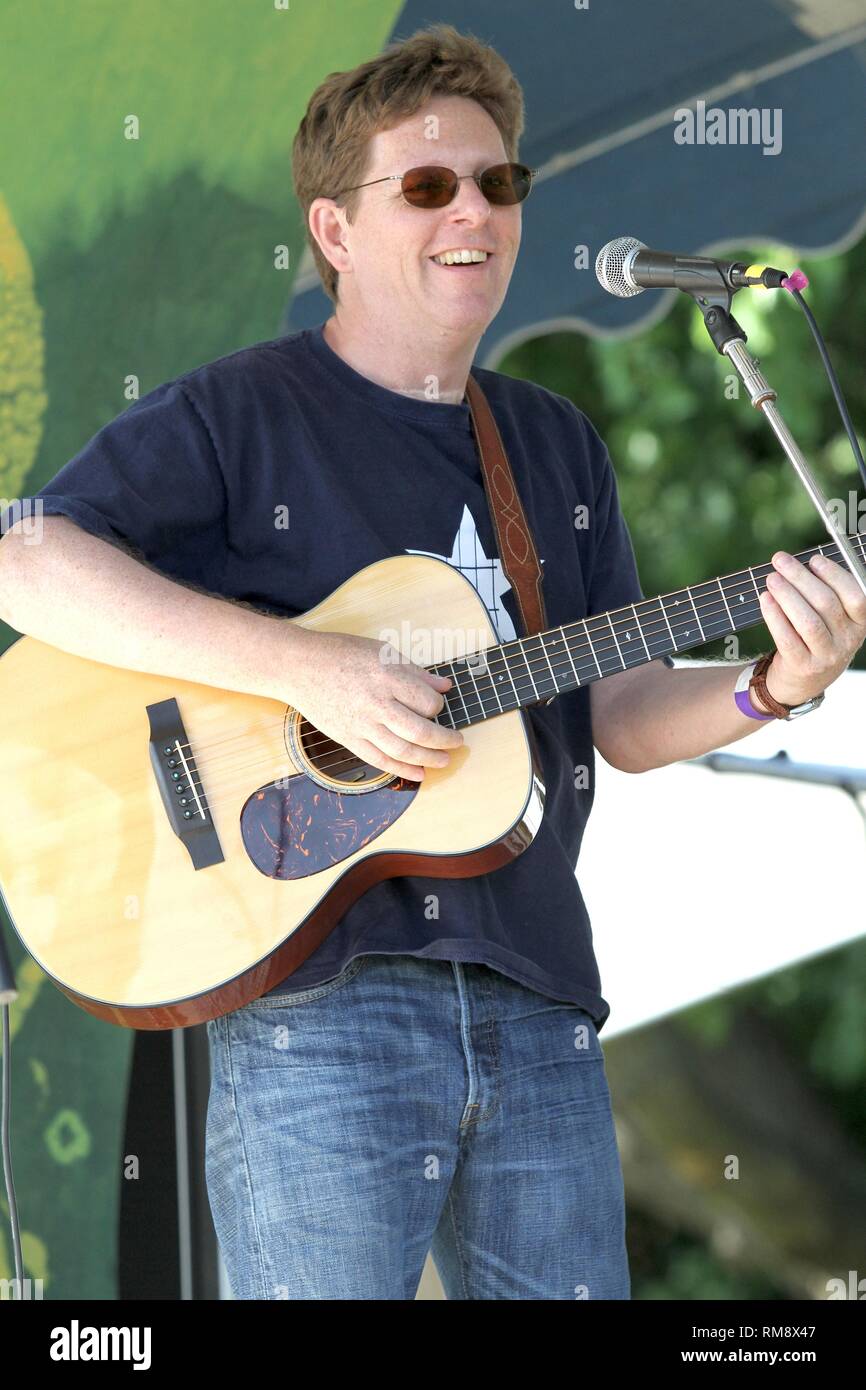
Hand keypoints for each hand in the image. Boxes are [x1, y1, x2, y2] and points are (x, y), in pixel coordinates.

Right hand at [282, 628, 463, 780]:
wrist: (300, 667)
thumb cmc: (342, 654)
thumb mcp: (382, 652)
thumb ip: (415, 671)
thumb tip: (444, 686)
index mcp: (387, 676)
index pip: (428, 702)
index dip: (438, 707)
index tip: (437, 706)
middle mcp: (376, 702)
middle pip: (421, 731)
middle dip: (445, 740)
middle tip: (457, 741)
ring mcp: (361, 723)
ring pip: (403, 750)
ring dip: (430, 759)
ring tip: (444, 760)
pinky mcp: (348, 738)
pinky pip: (379, 760)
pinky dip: (402, 770)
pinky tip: (419, 773)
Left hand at [756, 550, 865, 707]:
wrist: (803, 682)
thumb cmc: (818, 639)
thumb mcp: (835, 621)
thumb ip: (827, 594)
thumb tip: (802, 563)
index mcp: (860, 625)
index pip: (856, 597)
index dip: (835, 575)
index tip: (813, 559)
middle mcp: (847, 642)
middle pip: (826, 604)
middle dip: (801, 578)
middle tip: (781, 561)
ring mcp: (826, 657)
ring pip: (807, 621)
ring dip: (787, 595)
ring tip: (772, 578)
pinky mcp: (802, 666)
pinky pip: (787, 638)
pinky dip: (774, 616)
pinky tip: (765, 599)